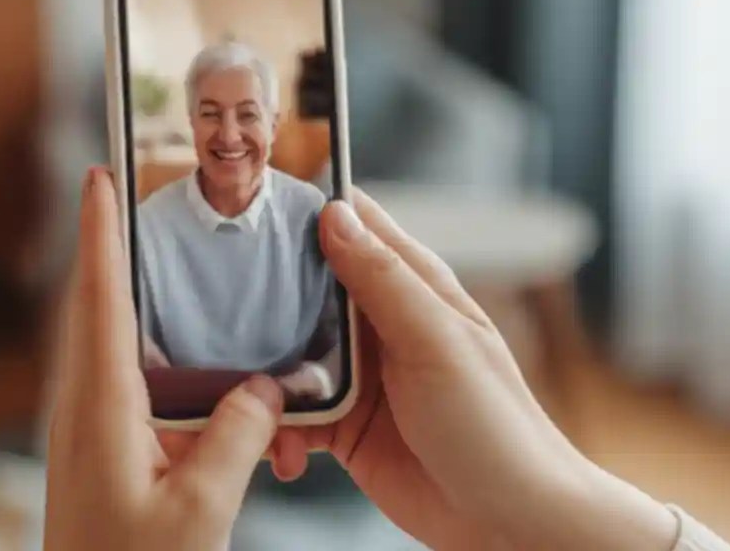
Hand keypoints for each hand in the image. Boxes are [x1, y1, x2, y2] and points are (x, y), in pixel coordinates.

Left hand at [44, 168, 284, 550]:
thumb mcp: (201, 511)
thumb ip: (236, 439)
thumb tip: (266, 389)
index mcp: (102, 407)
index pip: (100, 298)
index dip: (101, 233)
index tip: (99, 175)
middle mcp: (84, 406)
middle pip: (95, 305)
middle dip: (111, 245)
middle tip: (135, 193)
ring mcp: (87, 428)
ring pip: (106, 340)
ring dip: (126, 291)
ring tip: (157, 252)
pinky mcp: (100, 450)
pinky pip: (121, 376)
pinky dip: (143, 342)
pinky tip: (177, 346)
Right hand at [274, 191, 678, 550]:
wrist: (510, 522)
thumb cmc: (496, 427)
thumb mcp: (436, 340)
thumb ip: (383, 278)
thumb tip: (334, 214)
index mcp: (411, 285)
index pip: (351, 224)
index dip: (302, 211)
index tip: (248, 211)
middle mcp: (380, 323)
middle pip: (304, 286)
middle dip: (263, 297)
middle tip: (219, 311)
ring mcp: (359, 374)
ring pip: (287, 351)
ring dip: (263, 373)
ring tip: (249, 398)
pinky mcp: (343, 425)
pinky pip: (291, 412)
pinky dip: (275, 427)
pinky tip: (279, 447)